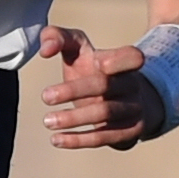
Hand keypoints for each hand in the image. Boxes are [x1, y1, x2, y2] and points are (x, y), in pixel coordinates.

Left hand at [38, 26, 164, 150]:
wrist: (122, 101)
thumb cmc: (92, 68)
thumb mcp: (78, 47)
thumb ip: (58, 38)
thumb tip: (45, 50)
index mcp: (124, 61)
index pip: (132, 56)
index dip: (119, 60)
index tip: (98, 62)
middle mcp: (132, 85)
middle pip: (105, 85)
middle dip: (74, 90)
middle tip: (45, 96)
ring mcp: (133, 110)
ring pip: (105, 114)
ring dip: (74, 118)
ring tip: (47, 121)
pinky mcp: (128, 133)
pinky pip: (104, 137)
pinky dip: (79, 140)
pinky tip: (56, 139)